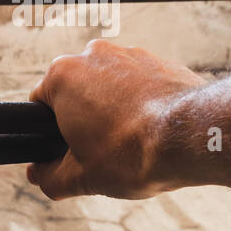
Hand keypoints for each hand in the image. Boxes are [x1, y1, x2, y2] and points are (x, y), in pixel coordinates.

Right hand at [27, 38, 204, 199]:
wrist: (192, 136)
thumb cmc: (131, 153)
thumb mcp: (80, 177)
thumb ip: (49, 176)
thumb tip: (38, 175)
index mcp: (63, 76)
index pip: (41, 105)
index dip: (51, 133)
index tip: (68, 153)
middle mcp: (93, 55)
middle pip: (77, 92)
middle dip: (85, 120)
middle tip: (101, 154)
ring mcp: (130, 54)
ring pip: (111, 86)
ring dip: (114, 110)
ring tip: (132, 143)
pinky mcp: (162, 61)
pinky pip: (141, 83)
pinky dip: (143, 103)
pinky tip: (154, 131)